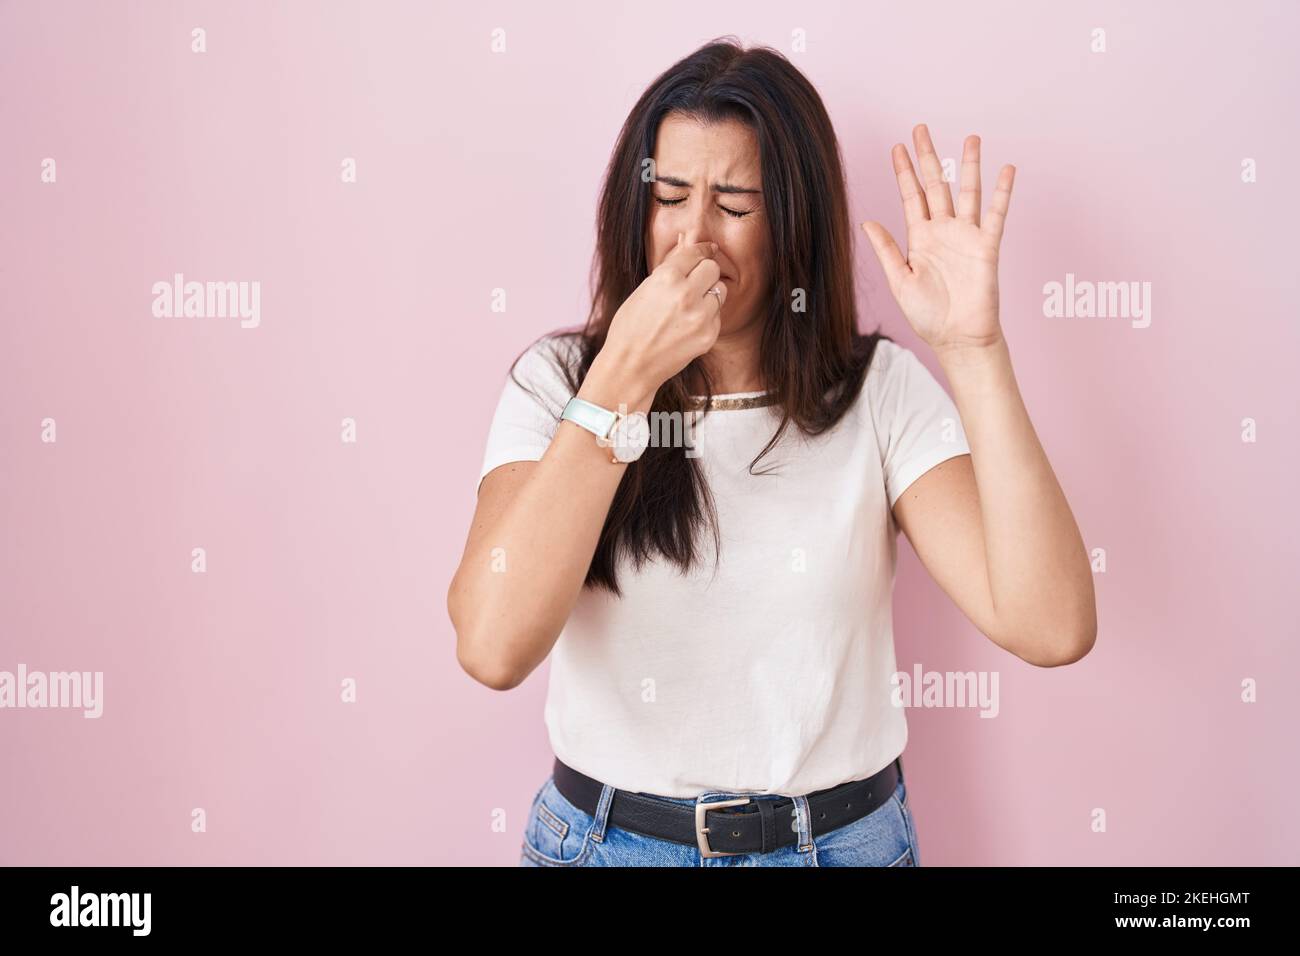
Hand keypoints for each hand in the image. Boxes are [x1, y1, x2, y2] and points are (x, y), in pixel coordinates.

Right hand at [595, 233, 725, 397]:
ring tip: (690, 307)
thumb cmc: (630, 327)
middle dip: (705, 272)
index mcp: (666, 277)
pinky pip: (717, 316)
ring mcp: (700, 316)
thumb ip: (669, 271)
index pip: (695, 253)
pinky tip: (688, 326)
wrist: (631, 365)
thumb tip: (688, 245)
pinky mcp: (709, 335)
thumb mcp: (644, 290)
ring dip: (709, 294)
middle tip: (695, 281)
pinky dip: (707, 317)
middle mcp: (686, 294)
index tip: (707, 249)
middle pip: (712, 268)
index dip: (701, 250)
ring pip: (720, 291)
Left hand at [861, 124, 1014, 354]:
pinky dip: (1002, 192)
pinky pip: (996, 214)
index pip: (911, 197)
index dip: (903, 172)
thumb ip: (886, 250)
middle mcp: (943, 231)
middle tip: (921, 128)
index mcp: (920, 239)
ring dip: (968, 165)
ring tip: (970, 138)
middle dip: (928, 157)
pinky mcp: (987, 247)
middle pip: (936, 185)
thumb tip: (866, 221)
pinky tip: (1005, 169)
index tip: (897, 148)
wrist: (957, 338)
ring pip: (968, 192)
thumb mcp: (899, 281)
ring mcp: (966, 236)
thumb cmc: (928, 315)